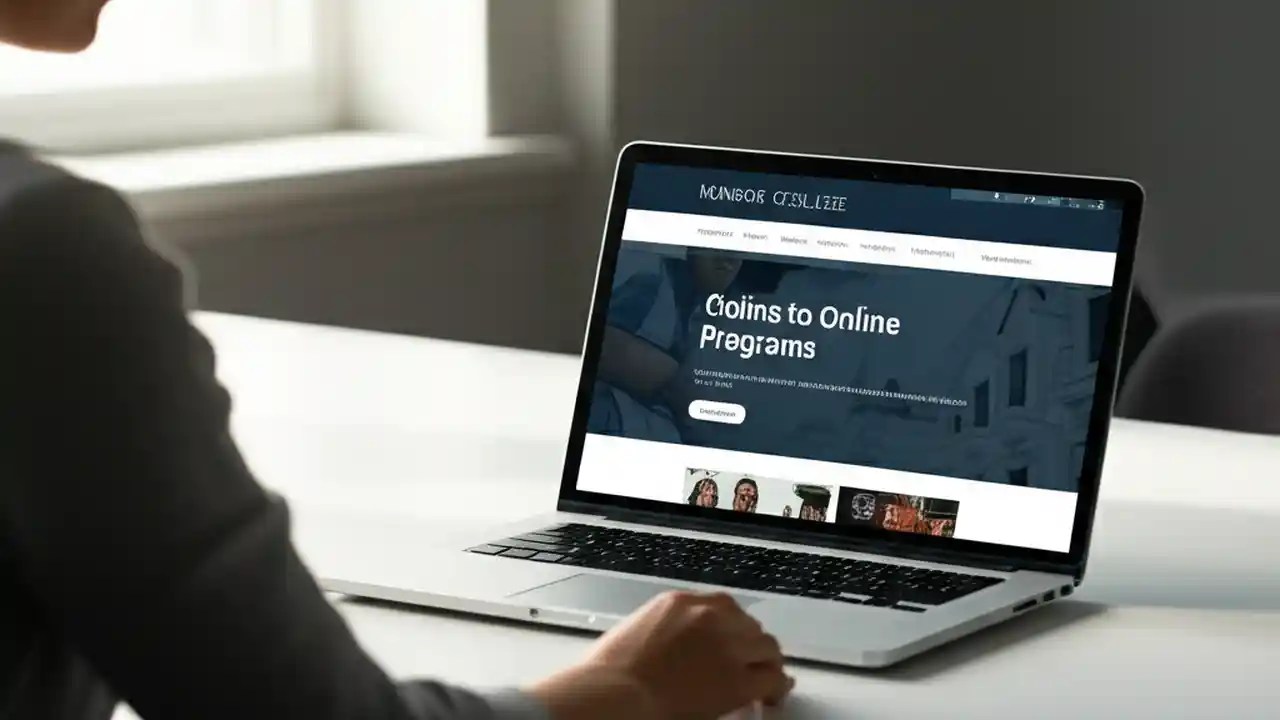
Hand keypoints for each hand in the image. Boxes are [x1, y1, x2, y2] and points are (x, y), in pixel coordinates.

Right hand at [530, 591, 792, 719]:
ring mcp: (728, 647)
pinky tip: (775, 696)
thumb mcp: (637, 628)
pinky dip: (778, 686)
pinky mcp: (738, 681)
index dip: (732, 627)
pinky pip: (773, 679)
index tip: (732, 640)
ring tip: (768, 680)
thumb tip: (678, 645)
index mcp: (682, 601)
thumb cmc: (609, 672)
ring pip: (767, 648)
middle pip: (748, 625)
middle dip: (750, 644)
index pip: (723, 606)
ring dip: (767, 662)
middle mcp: (710, 616)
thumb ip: (666, 627)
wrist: (616, 694)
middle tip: (749, 663)